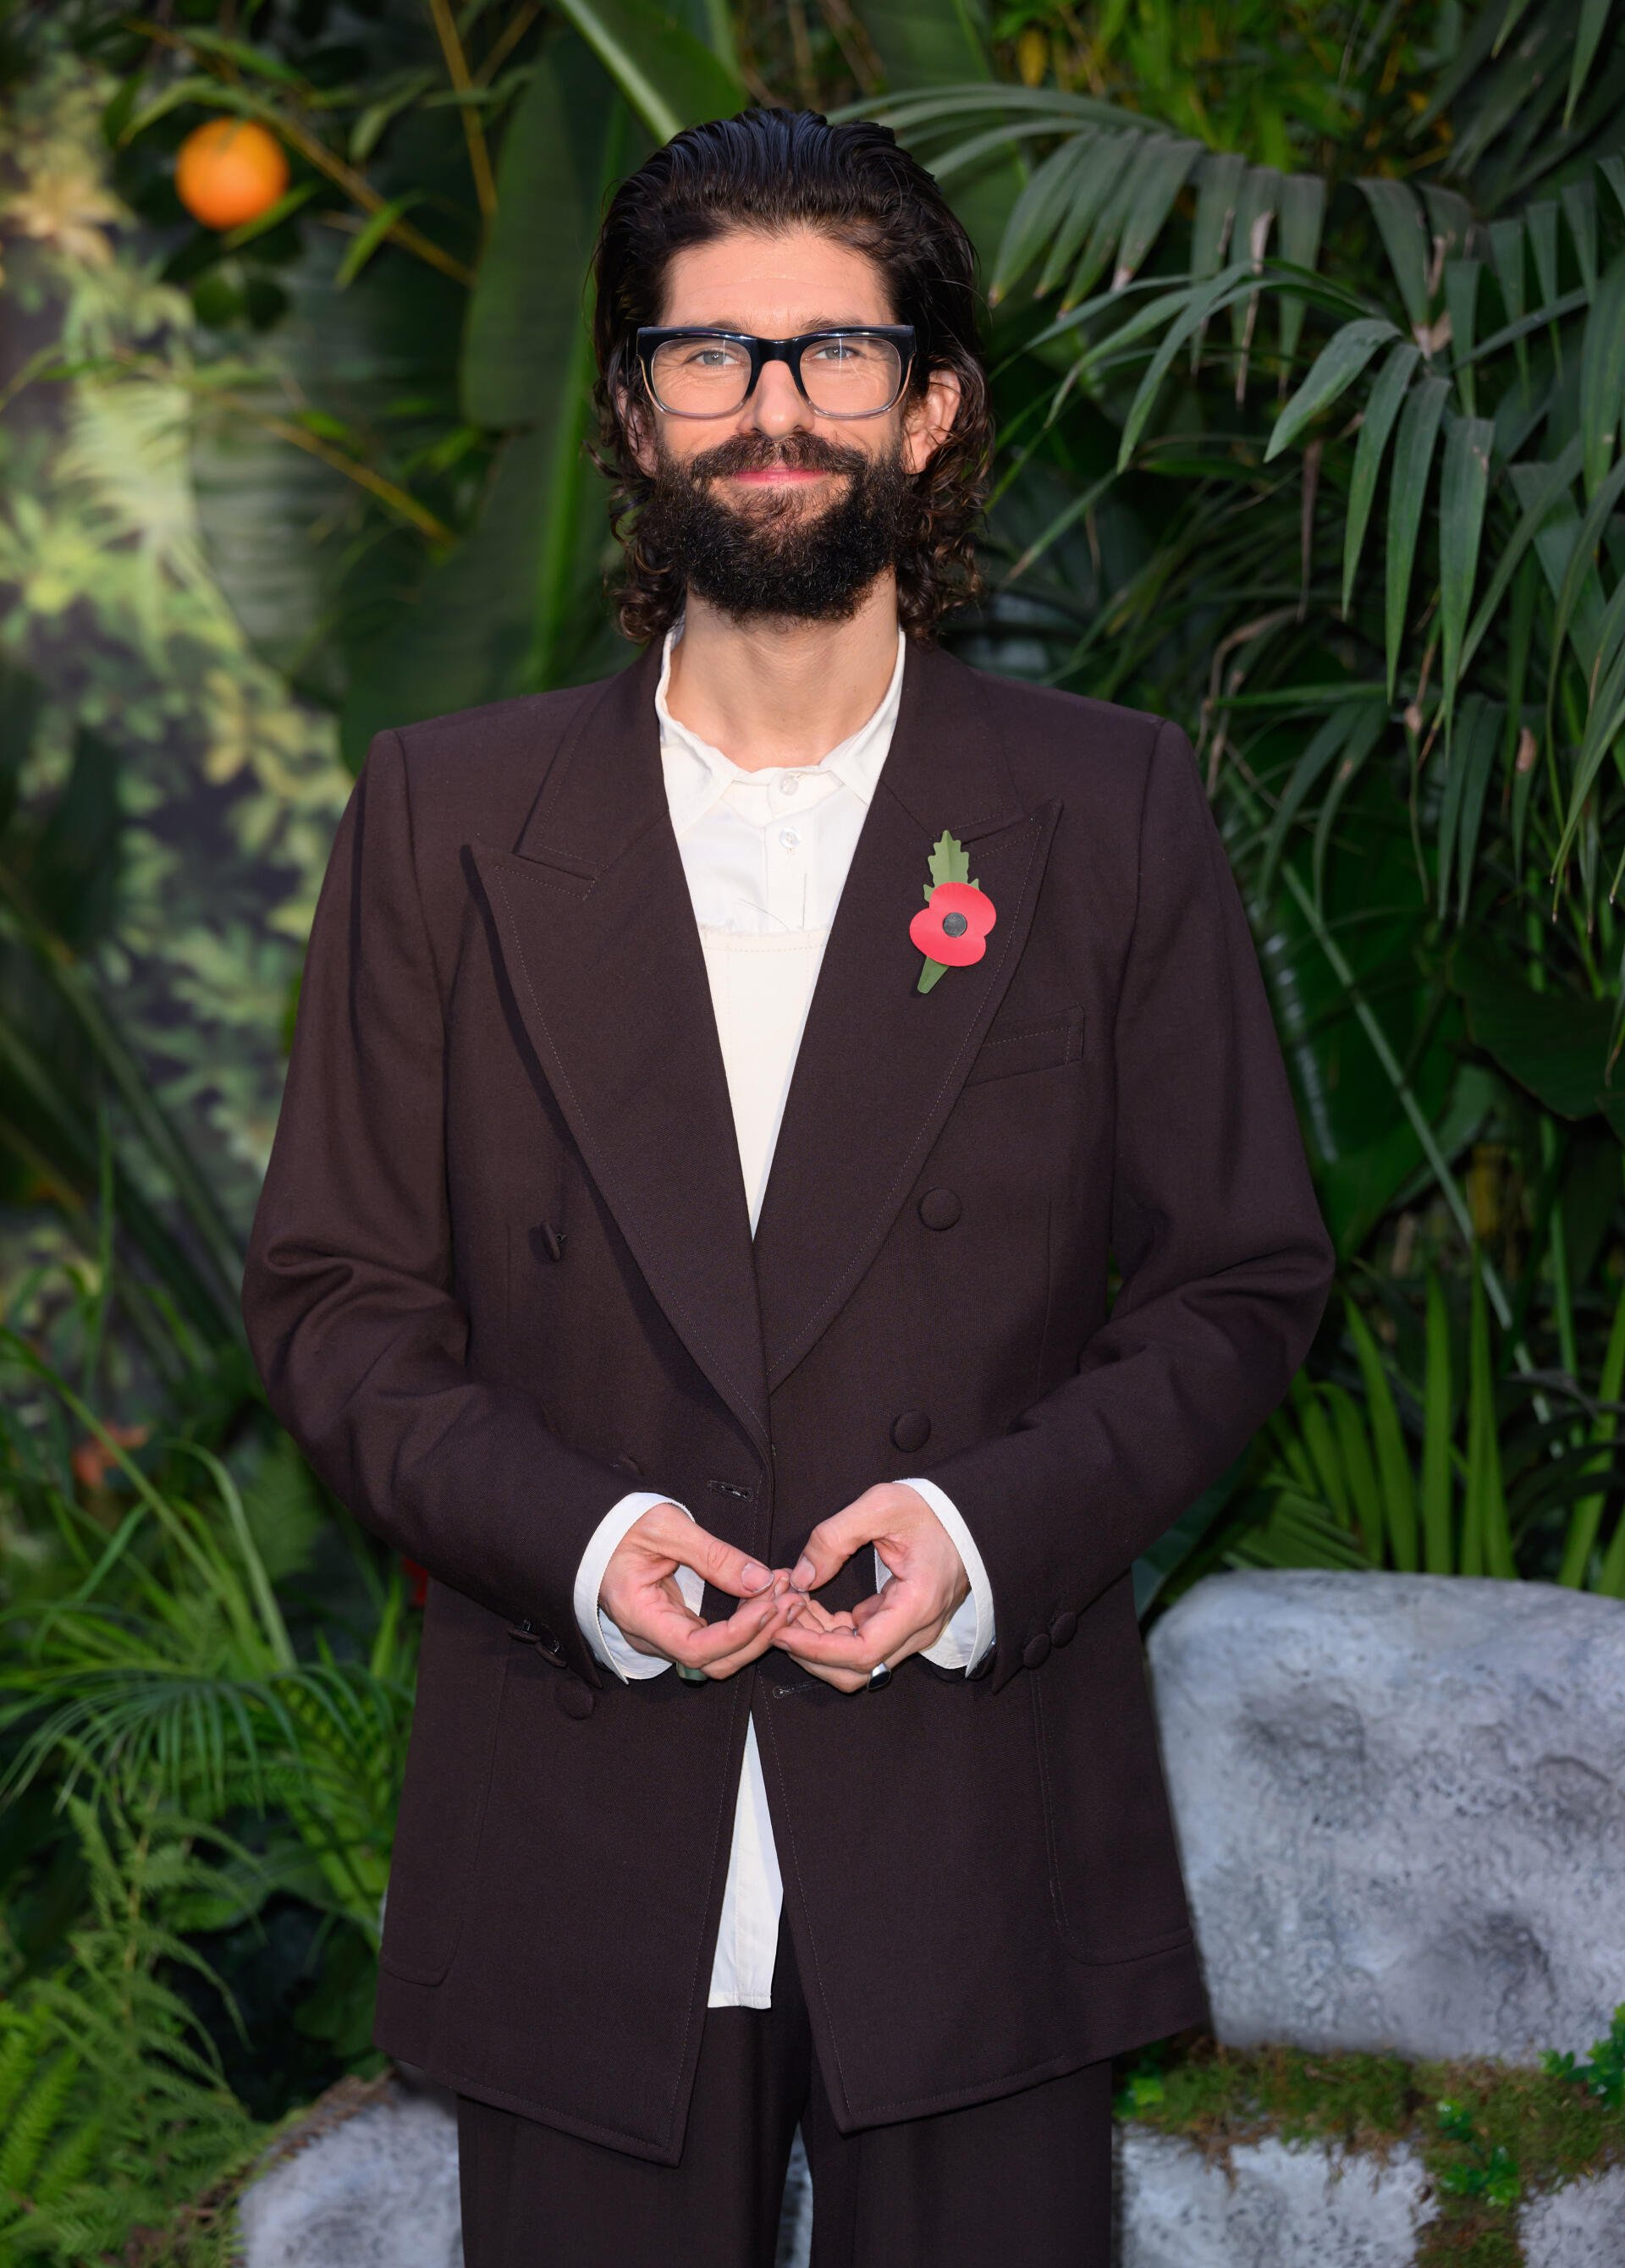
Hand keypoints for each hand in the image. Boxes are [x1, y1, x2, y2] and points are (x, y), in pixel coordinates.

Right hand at [599, 1500, 804, 1678]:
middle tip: (789, 1598)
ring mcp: (664, 1634)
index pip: (694, 1649)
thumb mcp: (667, 1528)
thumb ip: (714, 1555)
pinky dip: (746, 1624)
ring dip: (757, 1632)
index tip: (768, 1607)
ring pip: (719, 1656)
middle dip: (758, 1634)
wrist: (598, 1529)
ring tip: (786, 1598)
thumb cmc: (622, 1526)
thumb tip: (759, 1580)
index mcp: (638, 1614)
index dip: (737, 1635)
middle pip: (713, 1661)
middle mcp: (650, 1635)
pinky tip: (768, 1600)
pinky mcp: (677, 1626)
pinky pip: (716, 1639)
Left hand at [769, 1482, 968, 1693]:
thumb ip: (834, 1537)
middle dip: (810, 1651)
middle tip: (778, 1618)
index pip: (862, 1653)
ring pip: (857, 1661)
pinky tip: (809, 1605)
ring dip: (818, 1642)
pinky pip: (863, 1642)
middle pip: (857, 1670)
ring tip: (790, 1607)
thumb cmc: (933, 1509)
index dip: (815, 1649)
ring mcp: (913, 1630)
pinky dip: (831, 1631)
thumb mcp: (881, 1507)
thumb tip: (801, 1575)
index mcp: (917, 1606)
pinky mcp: (902, 1623)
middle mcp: (918, 1629)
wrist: (968, 1514)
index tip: (782, 1631)